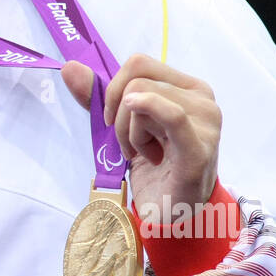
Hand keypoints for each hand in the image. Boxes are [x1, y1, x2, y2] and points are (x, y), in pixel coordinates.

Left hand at [61, 53, 220, 222]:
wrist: (171, 211)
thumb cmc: (154, 167)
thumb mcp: (124, 126)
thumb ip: (100, 97)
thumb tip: (69, 67)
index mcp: (188, 88)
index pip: (139, 64)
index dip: (114, 89)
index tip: (112, 120)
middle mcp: (203, 99)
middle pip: (137, 83)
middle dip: (121, 118)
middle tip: (132, 148)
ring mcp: (205, 123)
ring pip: (141, 101)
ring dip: (131, 134)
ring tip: (148, 157)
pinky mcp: (198, 150)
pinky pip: (171, 115)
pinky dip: (149, 108)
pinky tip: (139, 126)